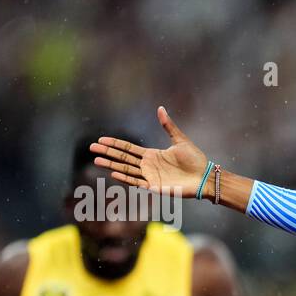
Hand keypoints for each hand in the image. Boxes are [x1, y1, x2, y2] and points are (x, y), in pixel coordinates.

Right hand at [90, 106, 208, 197]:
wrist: (204, 177)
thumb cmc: (195, 160)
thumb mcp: (180, 140)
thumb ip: (168, 126)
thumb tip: (160, 108)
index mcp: (152, 155)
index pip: (128, 148)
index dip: (114, 144)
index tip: (100, 140)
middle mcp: (148, 166)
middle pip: (123, 158)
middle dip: (107, 153)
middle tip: (91, 148)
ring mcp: (150, 176)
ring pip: (126, 169)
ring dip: (111, 165)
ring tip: (96, 160)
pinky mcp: (155, 187)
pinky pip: (137, 182)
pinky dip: (125, 177)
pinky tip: (114, 172)